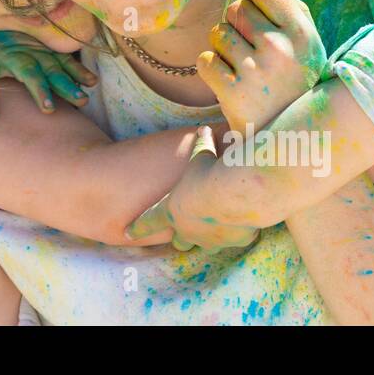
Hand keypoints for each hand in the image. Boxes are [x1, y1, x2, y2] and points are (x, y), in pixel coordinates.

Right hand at [0, 25, 95, 121]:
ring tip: (48, 108)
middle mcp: (24, 50)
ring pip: (26, 71)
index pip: (61, 61)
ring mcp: (3, 54)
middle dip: (66, 84)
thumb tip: (82, 78)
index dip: (77, 72)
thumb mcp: (24, 46)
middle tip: (82, 100)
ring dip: (39, 89)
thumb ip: (48, 61)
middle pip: (50, 69)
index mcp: (35, 49)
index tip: (93, 84)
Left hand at [124, 126, 259, 251]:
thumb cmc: (210, 171)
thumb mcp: (202, 152)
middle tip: (189, 223)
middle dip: (183, 235)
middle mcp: (189, 230)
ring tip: (219, 224)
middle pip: (181, 242)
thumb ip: (201, 143)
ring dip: (210, 236)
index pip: (148, 223)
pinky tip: (245, 220)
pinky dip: (238, 231)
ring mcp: (212, 239)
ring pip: (207, 246)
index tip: (128, 232)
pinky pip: (235, 239)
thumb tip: (204, 128)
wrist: (236, 192)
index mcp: (171, 210)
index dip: (138, 227)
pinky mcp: (236, 241)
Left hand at [197, 0, 328, 132]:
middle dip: (236, 26)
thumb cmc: (295, 85)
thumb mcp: (308, 47)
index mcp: (303, 33)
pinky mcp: (231, 92)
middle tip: (251, 52)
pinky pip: (204, 59)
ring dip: (223, 49)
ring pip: (217, 33)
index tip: (258, 22)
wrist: (289, 143)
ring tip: (243, 69)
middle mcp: (281, 49)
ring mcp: (255, 71)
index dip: (253, 2)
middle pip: (234, 9)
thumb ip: (290, 9)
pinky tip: (229, 83)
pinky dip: (211, 70)